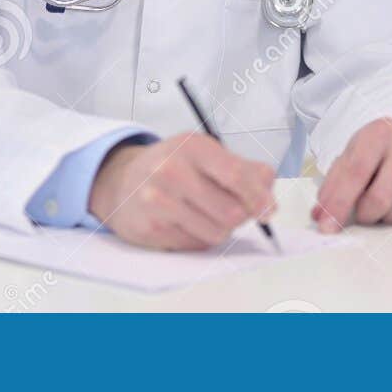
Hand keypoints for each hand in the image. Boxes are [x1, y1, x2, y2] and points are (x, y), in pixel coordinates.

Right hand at [88, 133, 276, 250]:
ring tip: (205, 214)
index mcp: (193, 146)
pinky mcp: (150, 228)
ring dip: (220, 229)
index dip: (258, 197)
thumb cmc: (173, 167)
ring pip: (217, 232)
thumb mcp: (206, 155)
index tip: (268, 210)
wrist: (122, 181)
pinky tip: (184, 222)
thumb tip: (268, 193)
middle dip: (240, 216)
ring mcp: (158, 200)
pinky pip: (196, 244)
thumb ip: (244, 169)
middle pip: (232, 211)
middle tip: (231, 209)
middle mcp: (172, 170)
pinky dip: (198, 237)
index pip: (236, 176)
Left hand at [312, 117, 391, 231]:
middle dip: (366, 214)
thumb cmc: (375, 156)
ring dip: (389, 217)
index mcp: (378, 132)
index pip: (355, 172)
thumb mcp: (350, 160)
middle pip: (381, 196)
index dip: (339, 203)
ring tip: (386, 206)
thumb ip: (332, 187)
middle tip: (363, 213)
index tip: (327, 226)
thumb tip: (320, 217)